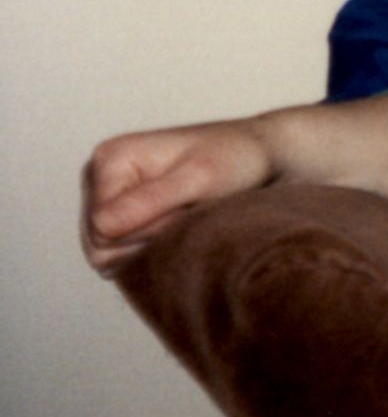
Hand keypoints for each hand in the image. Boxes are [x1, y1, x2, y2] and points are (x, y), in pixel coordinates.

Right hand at [81, 119, 277, 275]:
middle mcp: (98, 179)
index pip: (102, 227)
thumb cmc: (236, 158)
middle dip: (150, 239)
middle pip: (100, 246)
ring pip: (108, 258)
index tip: (187, 204)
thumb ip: (152, 200)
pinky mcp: (121, 221)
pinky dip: (153, 250)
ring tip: (187, 215)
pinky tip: (180, 226)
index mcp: (110, 159)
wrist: (260, 156)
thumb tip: (101, 227)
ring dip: (153, 246)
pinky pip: (121, 260)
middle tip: (191, 211)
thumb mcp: (201, 177)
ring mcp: (108, 201)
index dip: (148, 229)